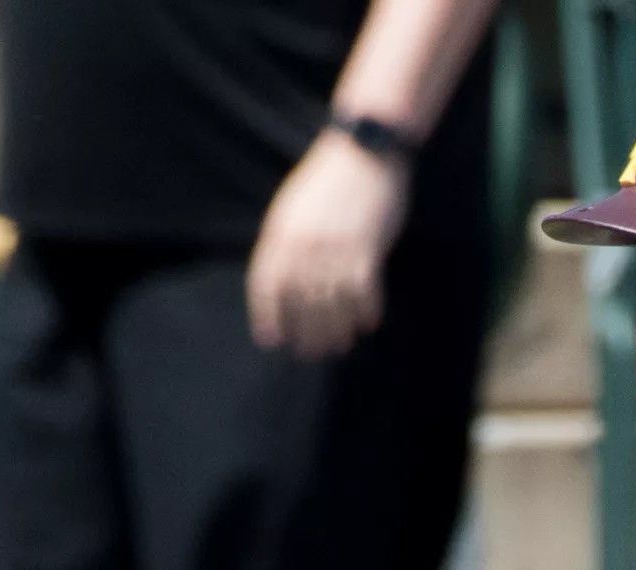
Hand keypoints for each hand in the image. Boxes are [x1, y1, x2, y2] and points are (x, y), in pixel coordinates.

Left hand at [247, 129, 411, 359]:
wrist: (365, 150)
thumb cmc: (331, 178)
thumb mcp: (295, 206)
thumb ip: (288, 239)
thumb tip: (285, 277)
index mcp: (281, 231)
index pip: (266, 283)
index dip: (266, 315)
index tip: (272, 339)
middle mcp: (304, 243)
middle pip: (299, 300)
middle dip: (305, 331)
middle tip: (313, 352)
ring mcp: (334, 246)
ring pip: (331, 301)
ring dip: (336, 328)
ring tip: (342, 343)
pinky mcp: (365, 246)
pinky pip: (363, 290)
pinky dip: (365, 309)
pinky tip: (369, 321)